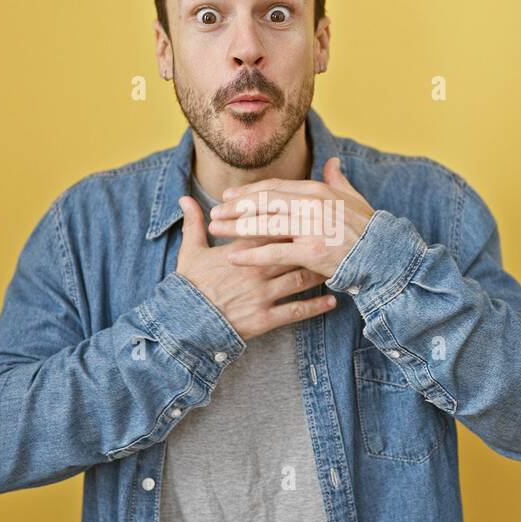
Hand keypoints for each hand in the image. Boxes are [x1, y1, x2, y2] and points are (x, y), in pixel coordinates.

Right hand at [174, 195, 336, 340]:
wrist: (184, 323)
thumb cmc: (188, 286)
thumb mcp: (189, 251)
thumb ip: (192, 223)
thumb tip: (184, 198)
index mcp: (240, 251)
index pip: (272, 228)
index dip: (292, 220)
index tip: (310, 212)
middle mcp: (255, 270)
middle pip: (293, 250)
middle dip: (314, 242)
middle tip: (333, 235)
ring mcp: (262, 295)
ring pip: (300, 279)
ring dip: (319, 272)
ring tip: (335, 266)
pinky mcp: (265, 318)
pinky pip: (296, 311)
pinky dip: (316, 306)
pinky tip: (332, 302)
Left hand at [205, 156, 375, 278]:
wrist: (385, 256)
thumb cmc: (369, 230)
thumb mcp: (354, 199)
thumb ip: (338, 180)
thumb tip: (333, 163)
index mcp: (318, 191)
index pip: (274, 188)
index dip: (249, 192)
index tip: (229, 197)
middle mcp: (312, 205)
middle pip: (264, 202)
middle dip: (236, 207)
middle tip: (215, 213)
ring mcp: (312, 228)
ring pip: (265, 224)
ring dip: (236, 227)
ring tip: (216, 230)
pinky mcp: (312, 252)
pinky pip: (274, 252)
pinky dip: (251, 255)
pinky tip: (233, 257)